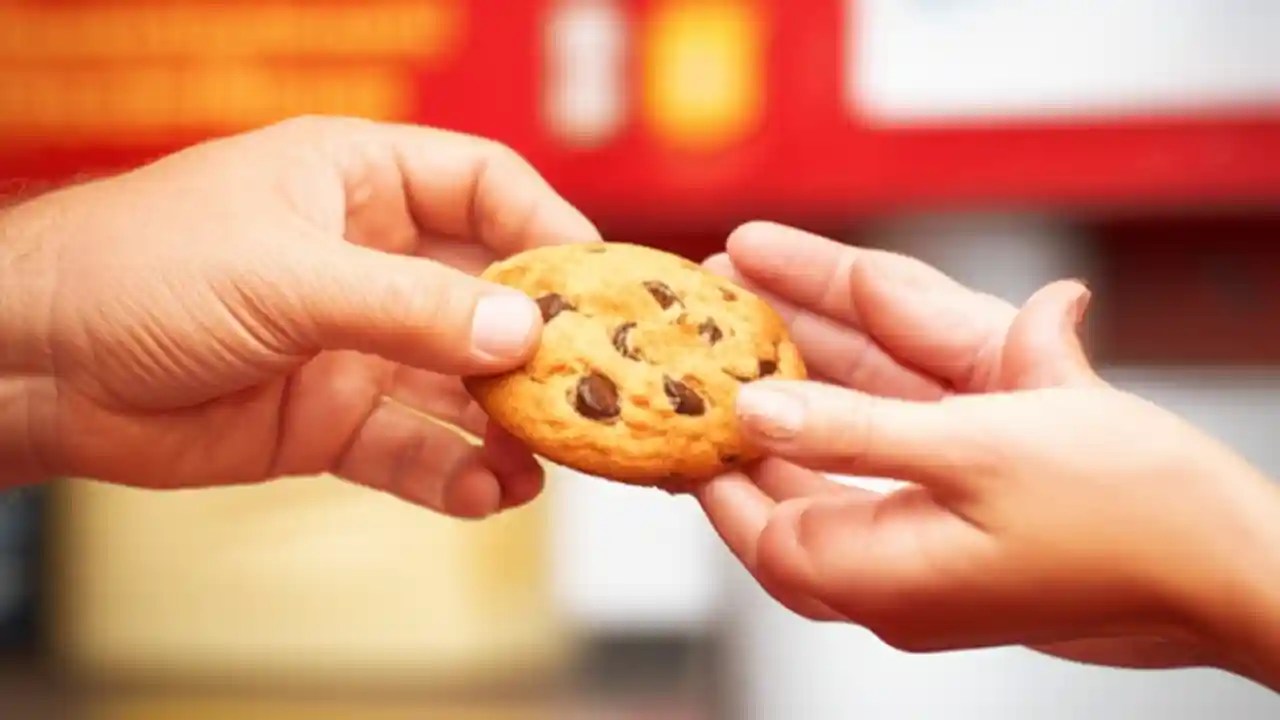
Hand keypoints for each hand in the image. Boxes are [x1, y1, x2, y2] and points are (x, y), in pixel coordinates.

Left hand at [0, 116, 600, 517]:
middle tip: (590, 387)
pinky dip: (449, 473)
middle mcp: (367, 263)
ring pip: (456, 384)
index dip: (545, 227)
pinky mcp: (328, 418)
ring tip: (545, 458)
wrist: (36, 368)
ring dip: (504, 423)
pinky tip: (482, 493)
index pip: (482, 188)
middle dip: (538, 343)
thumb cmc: (135, 270)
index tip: (597, 281)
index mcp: (356, 184)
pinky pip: (409, 447)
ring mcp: (352, 345)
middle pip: (485, 296)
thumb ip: (409, 307)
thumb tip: (521, 330)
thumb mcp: (286, 275)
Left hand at [698, 222, 1279, 685]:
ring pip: (828, 488)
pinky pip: (876, 487)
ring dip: (795, 421)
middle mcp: (894, 585)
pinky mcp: (962, 547)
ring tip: (760, 351)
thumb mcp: (973, 449)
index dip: (708, 467)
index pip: (755, 527)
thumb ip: (849, 431)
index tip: (679, 406)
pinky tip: (835, 389)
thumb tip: (751, 414)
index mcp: (884, 578)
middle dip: (748, 429)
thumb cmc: (1123, 508)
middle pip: (786, 502)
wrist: (1232, 559)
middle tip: (714, 360)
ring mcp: (928, 572)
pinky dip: (846, 436)